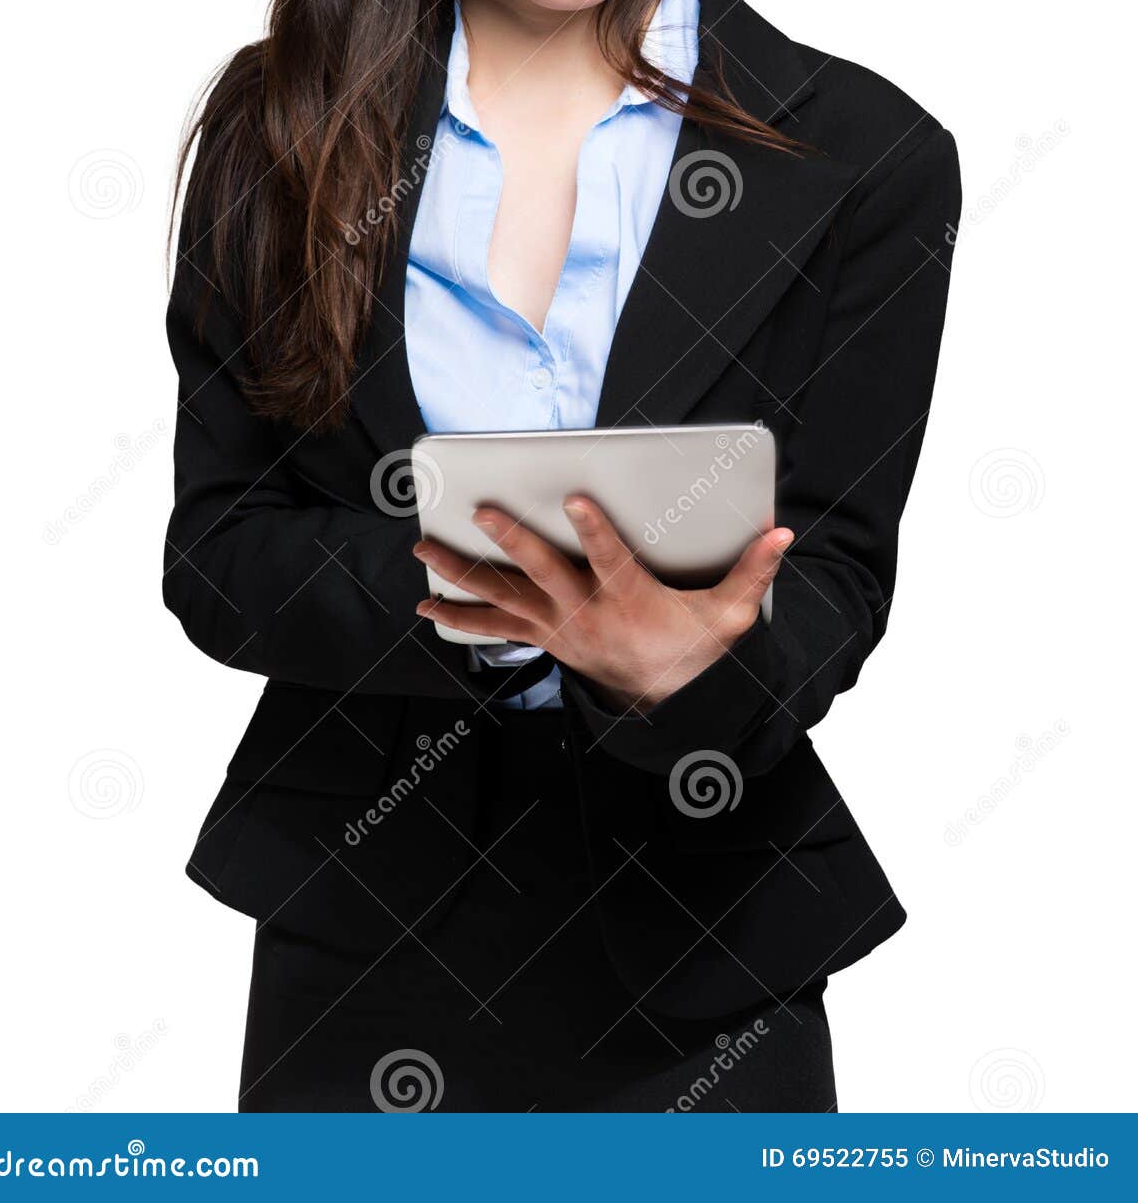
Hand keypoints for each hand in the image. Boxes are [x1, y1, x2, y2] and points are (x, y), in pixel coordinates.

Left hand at [411, 496, 792, 712]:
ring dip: (462, 575)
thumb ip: (752, 573)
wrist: (666, 706)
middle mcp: (586, 616)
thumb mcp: (730, 617)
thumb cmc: (696, 650)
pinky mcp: (545, 638)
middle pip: (544, 574)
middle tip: (483, 511)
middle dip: (512, 541)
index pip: (611, 562)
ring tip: (425, 550)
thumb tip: (781, 534)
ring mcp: (559, 629)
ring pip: (504, 599)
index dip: (595, 532)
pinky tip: (427, 605)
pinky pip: (495, 628)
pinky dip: (461, 617)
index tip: (578, 500)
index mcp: (630, 601)